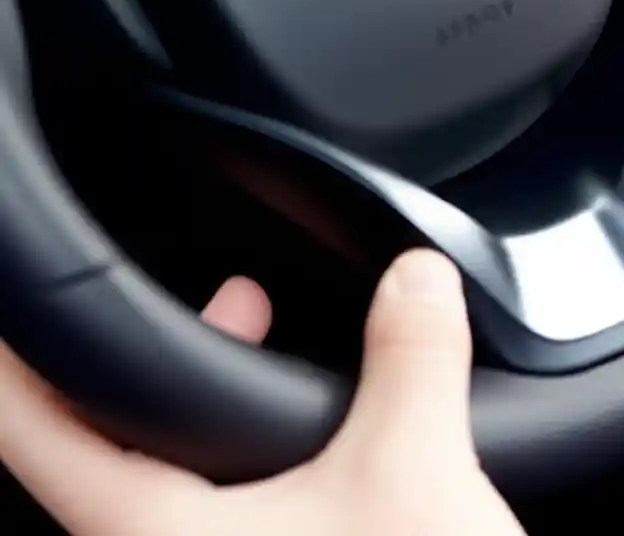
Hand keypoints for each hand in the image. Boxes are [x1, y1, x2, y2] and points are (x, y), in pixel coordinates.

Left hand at [0, 249, 524, 535]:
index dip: (15, 350)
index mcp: (146, 535)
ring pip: (156, 480)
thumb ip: (412, 362)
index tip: (21, 303)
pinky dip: (240, 453)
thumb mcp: (412, 477)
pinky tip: (311, 434)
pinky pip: (209, 510)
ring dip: (199, 401)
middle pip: (87, 444)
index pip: (27, 427)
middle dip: (143, 352)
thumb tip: (416, 281)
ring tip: (256, 335)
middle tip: (197, 299)